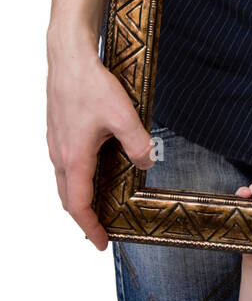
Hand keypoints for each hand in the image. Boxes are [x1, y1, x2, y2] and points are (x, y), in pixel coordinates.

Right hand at [46, 40, 158, 250]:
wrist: (69, 58)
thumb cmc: (91, 85)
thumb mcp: (123, 116)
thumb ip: (138, 143)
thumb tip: (147, 162)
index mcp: (75, 158)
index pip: (78, 205)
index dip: (90, 227)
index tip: (101, 242)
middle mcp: (60, 155)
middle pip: (68, 198)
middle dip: (84, 218)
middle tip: (101, 229)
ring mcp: (56, 143)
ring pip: (65, 181)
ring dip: (80, 197)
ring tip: (99, 204)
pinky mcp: (58, 131)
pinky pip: (65, 164)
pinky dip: (76, 178)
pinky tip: (94, 169)